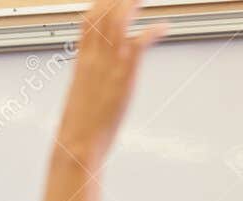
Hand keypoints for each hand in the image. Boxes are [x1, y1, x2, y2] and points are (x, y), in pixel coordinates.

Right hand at [57, 0, 163, 165]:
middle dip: (118, 0)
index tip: (112, 1)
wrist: (78, 144)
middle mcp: (94, 56)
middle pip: (103, 11)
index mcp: (81, 60)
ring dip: (133, 4)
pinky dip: (154, 29)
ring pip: (119, 17)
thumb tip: (96, 82)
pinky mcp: (123, 72)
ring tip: (143, 2)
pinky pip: (140, 40)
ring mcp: (108, 62)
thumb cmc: (80, 127)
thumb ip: (89, 80)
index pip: (88, 19)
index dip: (101, 5)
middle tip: (133, 0)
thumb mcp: (81, 95)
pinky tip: (163, 28)